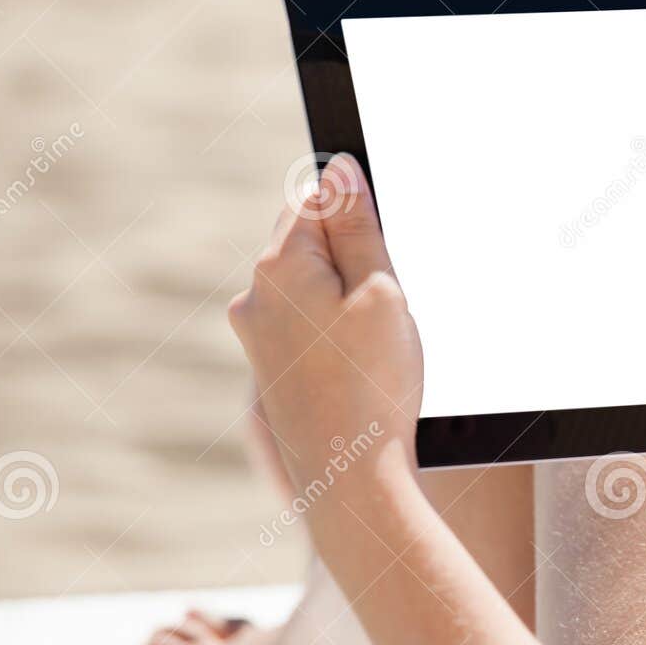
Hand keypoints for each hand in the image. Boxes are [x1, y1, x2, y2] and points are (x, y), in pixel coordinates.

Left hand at [227, 154, 421, 493]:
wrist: (350, 475)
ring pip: (311, 288)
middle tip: (389, 306)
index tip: (386, 252)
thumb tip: (338, 168)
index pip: (316, 198)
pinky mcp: (271, 368)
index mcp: (281, 265)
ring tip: (377, 345)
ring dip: (345, 300)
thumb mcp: (381, 289)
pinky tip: (360, 368)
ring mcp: (258, 335)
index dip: (360, 217)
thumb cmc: (374, 382)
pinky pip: (306, 327)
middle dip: (353, 260)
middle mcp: (256, 296)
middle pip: (309, 243)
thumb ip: (356, 224)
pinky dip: (336, 335)